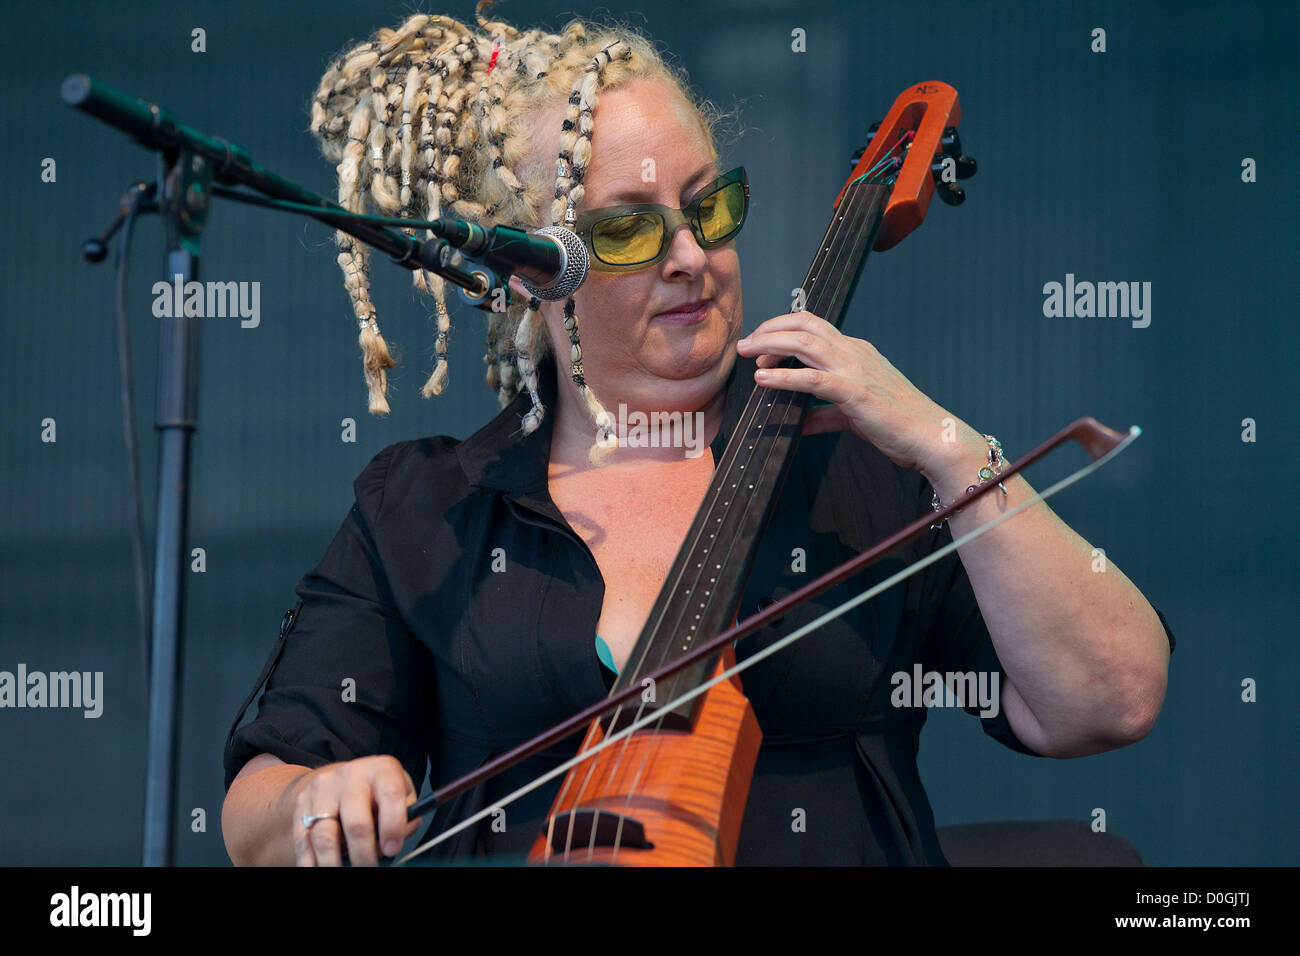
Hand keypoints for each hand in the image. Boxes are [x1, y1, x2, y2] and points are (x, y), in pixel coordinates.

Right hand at [290, 755, 421, 866]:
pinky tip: (319, 869)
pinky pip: (302, 841)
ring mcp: (323, 791)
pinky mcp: (302, 805)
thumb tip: (396, 841)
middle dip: (363, 854)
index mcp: (381, 771)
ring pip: (325, 836)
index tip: (392, 849)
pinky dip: (310, 862)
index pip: (390, 795)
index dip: (393, 826)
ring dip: (334, 863)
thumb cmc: (378, 791)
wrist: (341, 778)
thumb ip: (406, 815)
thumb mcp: (401, 792)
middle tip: (369, 868)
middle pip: (355, 822)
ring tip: (344, 873)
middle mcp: (351, 776)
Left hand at [735, 311, 955, 472]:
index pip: (812, 325)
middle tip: (744, 345)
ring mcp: (855, 369)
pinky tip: (763, 380)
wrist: (930, 435)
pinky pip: (812, 378)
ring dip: (770, 345)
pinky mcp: (855, 392)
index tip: (760, 344)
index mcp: (855, 351)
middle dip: (769, 330)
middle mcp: (854, 352)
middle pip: (803, 325)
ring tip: (747, 355)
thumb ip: (823, 415)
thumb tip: (798, 423)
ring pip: (804, 343)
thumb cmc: (896, 424)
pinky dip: (783, 377)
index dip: (782, 329)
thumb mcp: (851, 414)